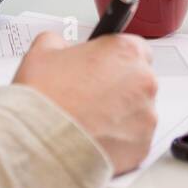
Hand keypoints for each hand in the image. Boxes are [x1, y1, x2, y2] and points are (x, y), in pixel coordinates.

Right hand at [12, 31, 157, 174]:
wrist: (41, 141)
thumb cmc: (46, 98)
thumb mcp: (43, 51)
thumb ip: (60, 42)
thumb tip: (61, 47)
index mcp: (127, 52)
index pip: (135, 48)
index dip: (115, 58)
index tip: (103, 67)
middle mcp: (144, 82)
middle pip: (138, 80)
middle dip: (118, 87)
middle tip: (90, 95)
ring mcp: (146, 116)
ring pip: (138, 112)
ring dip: (120, 114)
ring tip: (89, 119)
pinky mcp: (142, 146)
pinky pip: (135, 139)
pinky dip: (119, 139)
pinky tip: (95, 136)